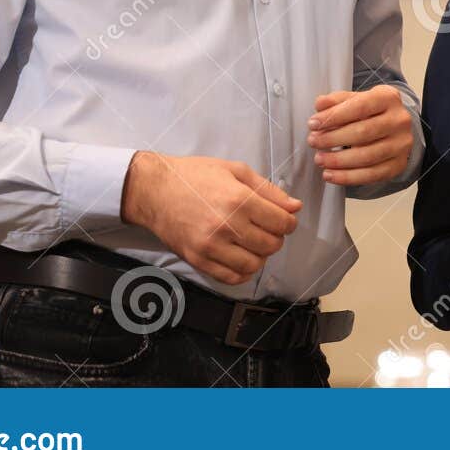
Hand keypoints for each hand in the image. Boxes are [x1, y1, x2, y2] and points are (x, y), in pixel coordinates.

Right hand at [120, 151, 300, 284]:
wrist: (155, 190)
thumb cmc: (196, 175)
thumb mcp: (236, 171)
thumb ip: (268, 190)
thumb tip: (295, 207)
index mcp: (239, 200)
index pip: (282, 223)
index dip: (289, 222)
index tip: (284, 219)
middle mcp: (227, 226)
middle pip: (271, 245)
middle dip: (276, 237)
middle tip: (267, 229)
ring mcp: (211, 247)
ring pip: (254, 265)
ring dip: (260, 256)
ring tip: (252, 242)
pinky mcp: (198, 260)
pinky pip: (231, 277)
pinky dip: (243, 272)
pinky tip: (241, 257)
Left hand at [307, 85, 413, 186]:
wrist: (395, 127)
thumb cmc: (371, 112)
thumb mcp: (355, 99)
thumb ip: (337, 101)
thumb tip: (320, 104)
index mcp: (389, 98)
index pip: (360, 106)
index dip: (334, 116)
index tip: (313, 124)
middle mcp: (399, 120)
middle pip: (363, 132)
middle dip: (333, 139)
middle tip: (313, 141)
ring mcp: (401, 144)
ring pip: (367, 156)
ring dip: (338, 161)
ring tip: (319, 159)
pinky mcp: (398, 164)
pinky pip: (371, 175)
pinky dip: (347, 177)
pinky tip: (330, 174)